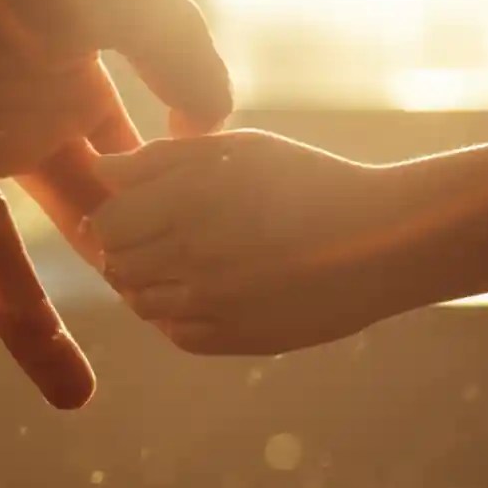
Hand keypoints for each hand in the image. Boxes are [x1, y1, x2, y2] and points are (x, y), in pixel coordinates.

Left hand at [87, 130, 395, 354]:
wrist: (383, 240)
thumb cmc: (311, 182)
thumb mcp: (241, 149)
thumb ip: (166, 157)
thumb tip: (104, 168)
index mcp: (191, 200)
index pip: (107, 222)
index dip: (115, 215)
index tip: (136, 209)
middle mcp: (194, 255)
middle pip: (117, 265)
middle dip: (126, 250)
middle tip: (157, 236)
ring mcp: (215, 303)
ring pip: (141, 304)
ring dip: (148, 284)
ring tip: (185, 262)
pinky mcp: (238, 338)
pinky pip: (178, 334)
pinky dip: (178, 316)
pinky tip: (206, 292)